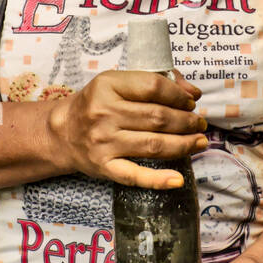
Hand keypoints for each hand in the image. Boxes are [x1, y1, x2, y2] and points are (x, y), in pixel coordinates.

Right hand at [48, 68, 206, 188]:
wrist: (62, 132)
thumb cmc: (96, 105)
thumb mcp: (117, 84)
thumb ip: (153, 82)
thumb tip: (193, 93)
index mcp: (107, 85)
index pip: (153, 86)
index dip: (178, 95)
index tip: (190, 102)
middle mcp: (104, 113)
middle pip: (157, 117)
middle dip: (186, 121)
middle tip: (200, 123)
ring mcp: (104, 142)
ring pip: (153, 144)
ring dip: (183, 144)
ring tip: (199, 141)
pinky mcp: (104, 167)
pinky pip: (134, 175)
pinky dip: (158, 179)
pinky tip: (177, 179)